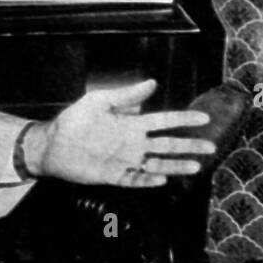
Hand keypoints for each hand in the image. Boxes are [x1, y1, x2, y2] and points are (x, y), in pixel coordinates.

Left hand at [28, 80, 214, 186]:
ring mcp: (125, 160)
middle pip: (167, 144)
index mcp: (132, 123)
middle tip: (211, 146)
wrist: (52, 145)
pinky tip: (162, 179)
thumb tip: (152, 82)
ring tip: (197, 167)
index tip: (203, 118)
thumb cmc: (74, 120)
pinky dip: (148, 180)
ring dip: (176, 165)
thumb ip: (126, 95)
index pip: (164, 121)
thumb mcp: (99, 101)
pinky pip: (135, 180)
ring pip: (157, 164)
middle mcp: (133, 143)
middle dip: (189, 145)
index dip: (184, 120)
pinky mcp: (114, 176)